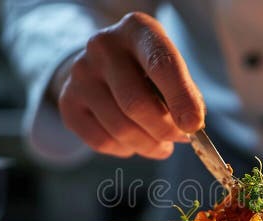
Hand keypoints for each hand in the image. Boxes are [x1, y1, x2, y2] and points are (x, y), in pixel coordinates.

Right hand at [52, 12, 204, 158]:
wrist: (103, 63)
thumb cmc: (148, 66)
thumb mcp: (171, 65)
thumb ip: (185, 92)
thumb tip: (191, 125)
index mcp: (136, 29)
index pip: (161, 65)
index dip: (181, 98)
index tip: (194, 125)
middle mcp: (103, 46)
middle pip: (136, 103)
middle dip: (164, 130)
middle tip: (180, 138)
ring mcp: (80, 73)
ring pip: (120, 128)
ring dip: (148, 145)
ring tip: (161, 144)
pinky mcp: (68, 101)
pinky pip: (101, 141)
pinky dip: (124, 149)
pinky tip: (133, 141)